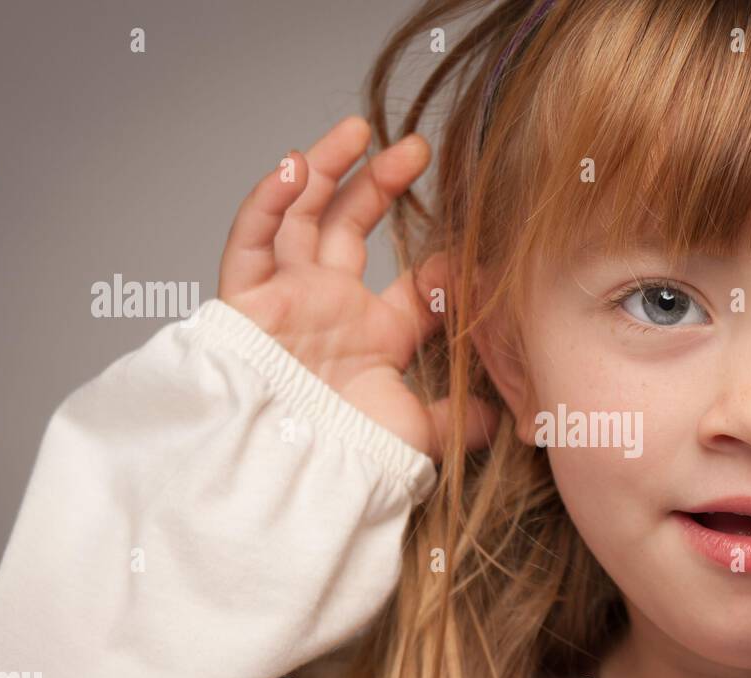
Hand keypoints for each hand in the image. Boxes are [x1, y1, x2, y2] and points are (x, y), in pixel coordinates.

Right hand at [217, 115, 499, 462]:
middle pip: (352, 228)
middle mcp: (329, 307)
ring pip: (302, 217)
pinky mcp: (246, 298)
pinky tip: (297, 165)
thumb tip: (505, 418)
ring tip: (359, 130)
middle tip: (418, 150)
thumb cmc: (347, 456)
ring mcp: (287, 298)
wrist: (291, 475)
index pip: (412, 282)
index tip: (469, 244)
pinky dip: (270, 200)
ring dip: (328, 169)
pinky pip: (251, 238)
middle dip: (382, 184)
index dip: (440, 262)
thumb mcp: (415, 431)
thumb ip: (458, 420)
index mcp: (374, 336)